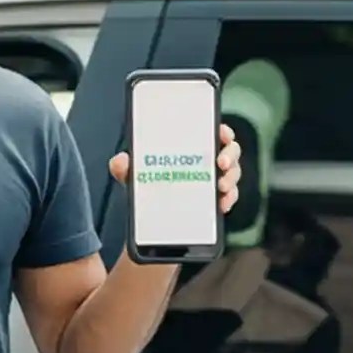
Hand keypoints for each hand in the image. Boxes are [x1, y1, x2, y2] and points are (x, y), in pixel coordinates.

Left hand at [109, 123, 242, 213]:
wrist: (151, 222)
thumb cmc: (147, 186)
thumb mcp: (134, 176)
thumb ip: (125, 167)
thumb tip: (120, 161)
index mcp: (191, 147)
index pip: (213, 132)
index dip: (222, 130)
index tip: (221, 133)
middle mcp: (207, 161)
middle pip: (230, 151)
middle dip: (230, 155)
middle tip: (220, 163)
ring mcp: (214, 181)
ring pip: (233, 174)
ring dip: (231, 178)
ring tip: (220, 187)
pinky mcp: (216, 201)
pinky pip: (229, 197)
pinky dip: (228, 200)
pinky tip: (221, 204)